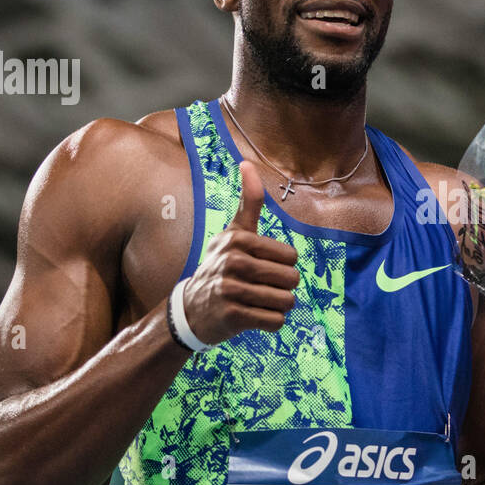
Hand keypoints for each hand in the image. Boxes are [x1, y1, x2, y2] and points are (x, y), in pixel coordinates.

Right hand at [181, 161, 299, 342]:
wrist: (192, 309)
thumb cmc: (222, 267)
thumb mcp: (233, 234)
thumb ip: (248, 202)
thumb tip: (247, 161)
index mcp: (237, 239)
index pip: (291, 256)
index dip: (283, 265)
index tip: (261, 266)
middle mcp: (232, 261)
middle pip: (292, 279)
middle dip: (282, 288)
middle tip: (259, 288)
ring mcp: (230, 289)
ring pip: (286, 301)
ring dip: (277, 306)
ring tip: (257, 302)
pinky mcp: (232, 316)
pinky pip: (276, 322)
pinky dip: (270, 323)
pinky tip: (253, 317)